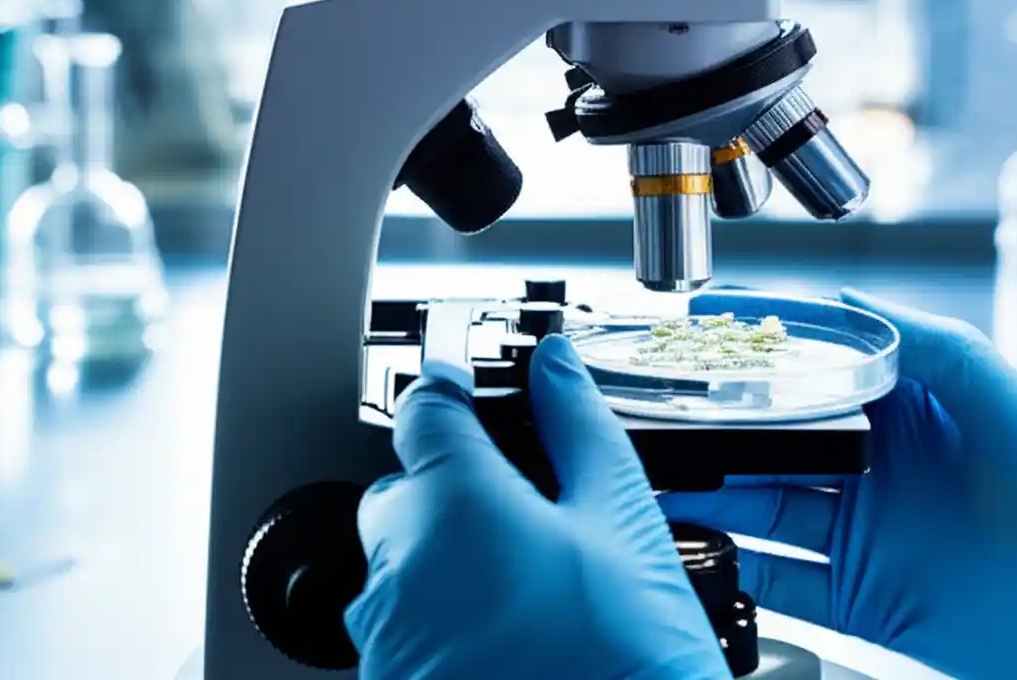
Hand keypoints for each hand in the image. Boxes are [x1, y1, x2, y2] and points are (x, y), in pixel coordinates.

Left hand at [345, 336, 730, 679]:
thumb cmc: (629, 659)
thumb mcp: (620, 521)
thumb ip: (578, 425)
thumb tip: (556, 365)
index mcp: (456, 507)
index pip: (423, 409)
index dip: (449, 390)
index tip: (463, 390)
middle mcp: (400, 568)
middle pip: (403, 488)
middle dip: (450, 487)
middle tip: (519, 513)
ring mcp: (387, 635)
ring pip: (396, 559)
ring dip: (442, 555)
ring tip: (521, 588)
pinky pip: (397, 621)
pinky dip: (436, 612)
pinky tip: (502, 632)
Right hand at [661, 290, 1016, 678]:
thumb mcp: (999, 392)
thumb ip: (925, 341)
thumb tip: (842, 302)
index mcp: (900, 411)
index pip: (808, 369)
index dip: (753, 348)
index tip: (697, 328)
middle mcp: (870, 467)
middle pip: (769, 441)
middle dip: (710, 427)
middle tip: (655, 413)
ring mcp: (859, 532)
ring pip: (758, 506)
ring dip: (705, 494)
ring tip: (658, 477)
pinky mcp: (856, 596)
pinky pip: (777, 578)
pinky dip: (731, 565)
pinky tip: (696, 545)